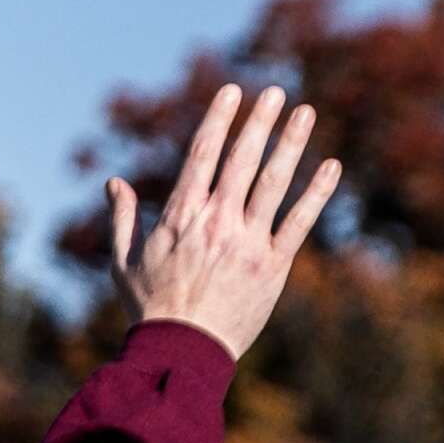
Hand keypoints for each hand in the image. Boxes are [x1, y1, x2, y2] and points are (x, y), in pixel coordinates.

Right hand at [110, 82, 340, 362]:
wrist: (182, 351)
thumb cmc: (149, 308)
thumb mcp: (122, 261)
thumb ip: (122, 218)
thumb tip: (113, 182)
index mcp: (180, 215)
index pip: (202, 153)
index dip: (219, 118)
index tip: (233, 92)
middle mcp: (216, 221)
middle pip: (242, 159)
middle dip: (259, 122)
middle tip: (275, 92)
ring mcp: (248, 240)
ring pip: (274, 182)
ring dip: (291, 144)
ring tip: (305, 113)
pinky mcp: (274, 263)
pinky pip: (299, 221)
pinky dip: (317, 192)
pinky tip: (331, 166)